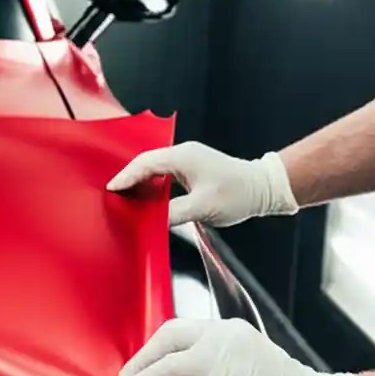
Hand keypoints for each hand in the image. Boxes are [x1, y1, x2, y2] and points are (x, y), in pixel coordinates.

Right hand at [106, 141, 299, 226]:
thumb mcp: (203, 207)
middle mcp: (184, 153)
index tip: (111, 190)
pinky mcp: (192, 168)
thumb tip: (150, 221)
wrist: (263, 189)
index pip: (145, 164)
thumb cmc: (238, 194)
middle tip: (112, 194)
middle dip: (128, 177)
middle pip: (146, 162)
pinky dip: (151, 182)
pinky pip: (163, 172)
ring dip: (139, 179)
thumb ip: (173, 214)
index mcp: (183, 157)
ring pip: (154, 166)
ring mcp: (188, 159)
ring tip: (124, 195)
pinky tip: (146, 196)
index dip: (125, 177)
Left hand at [118, 318, 354, 375]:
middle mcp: (223, 342)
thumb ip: (215, 355)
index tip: (138, 360)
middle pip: (167, 343)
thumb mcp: (246, 356)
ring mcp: (222, 368)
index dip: (152, 346)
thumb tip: (176, 368)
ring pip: (167, 370)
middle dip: (141, 360)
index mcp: (228, 330)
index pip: (177, 329)